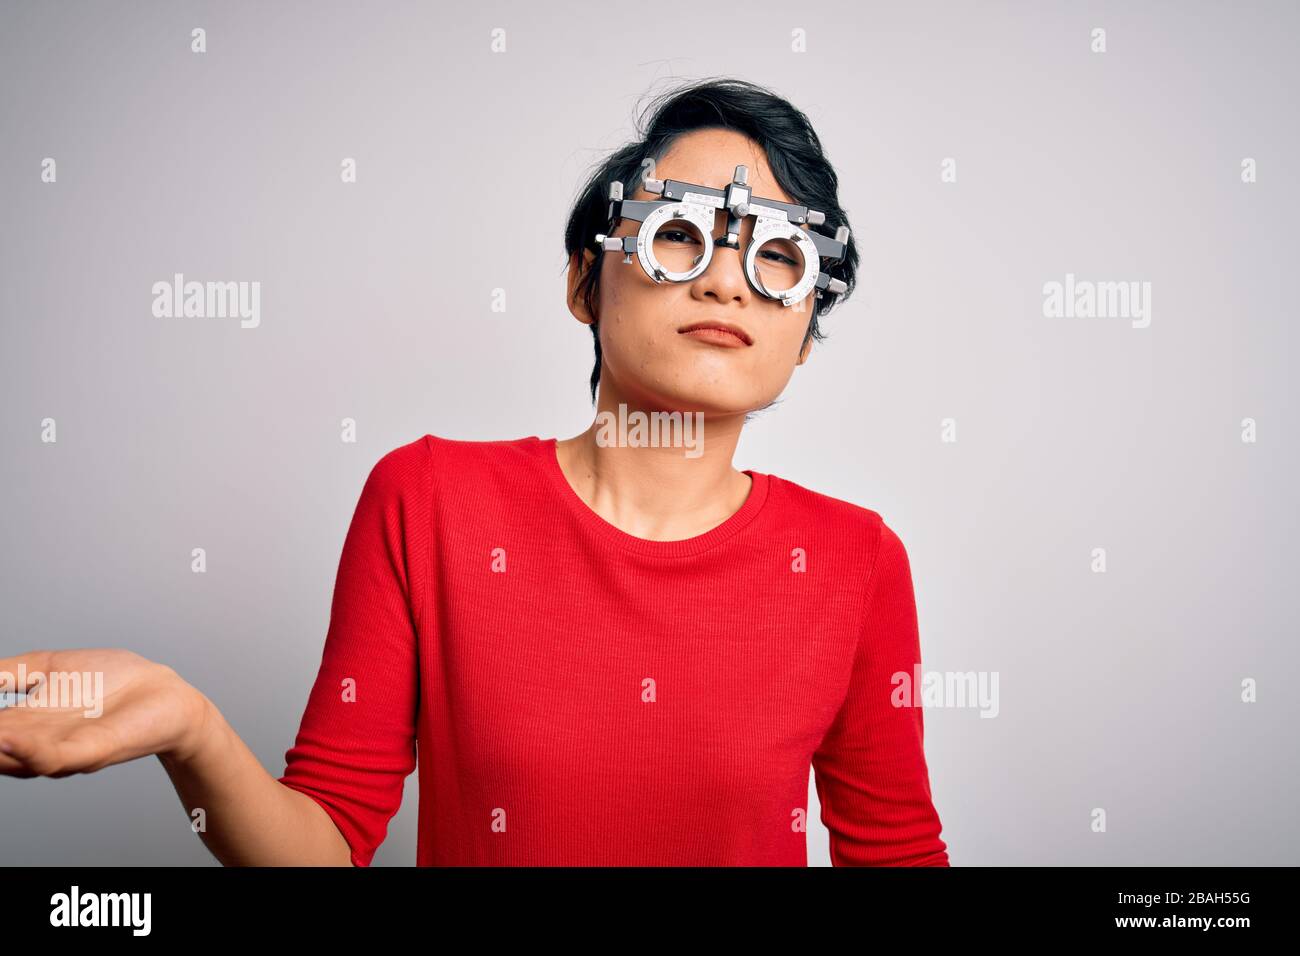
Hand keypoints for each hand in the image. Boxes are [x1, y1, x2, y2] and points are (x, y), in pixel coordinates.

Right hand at [0, 649, 212, 777]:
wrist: (165, 693)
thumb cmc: (113, 680)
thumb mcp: (51, 668)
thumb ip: (10, 673)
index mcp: (24, 725)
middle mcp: (36, 744)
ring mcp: (63, 751)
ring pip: (16, 758)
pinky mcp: (92, 752)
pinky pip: (55, 757)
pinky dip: (27, 750)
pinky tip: (5, 737)